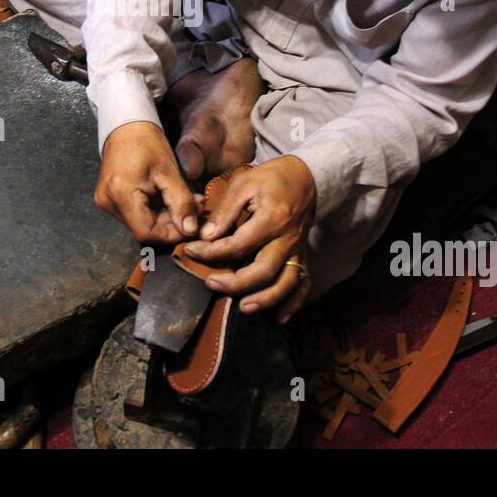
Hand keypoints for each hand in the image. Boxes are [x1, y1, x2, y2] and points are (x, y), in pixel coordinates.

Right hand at [94, 121, 198, 243]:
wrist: (126, 123)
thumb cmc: (147, 141)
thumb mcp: (168, 171)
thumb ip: (181, 202)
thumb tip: (191, 231)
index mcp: (120, 195)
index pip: (147, 233)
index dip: (172, 234)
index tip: (193, 224)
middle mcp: (108, 203)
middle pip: (144, 230)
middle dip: (172, 224)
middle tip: (195, 208)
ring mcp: (105, 202)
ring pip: (140, 224)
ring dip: (165, 218)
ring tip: (185, 201)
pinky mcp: (109, 199)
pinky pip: (134, 214)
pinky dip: (154, 211)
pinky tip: (169, 199)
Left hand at [180, 155, 316, 322]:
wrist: (305, 178)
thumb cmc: (270, 179)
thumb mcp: (244, 183)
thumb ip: (226, 211)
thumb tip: (206, 236)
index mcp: (272, 218)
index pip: (239, 243)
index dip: (212, 251)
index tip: (191, 250)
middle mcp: (287, 238)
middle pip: (264, 270)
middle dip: (236, 283)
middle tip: (211, 283)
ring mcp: (297, 249)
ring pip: (287, 282)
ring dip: (266, 300)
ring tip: (243, 308)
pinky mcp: (303, 255)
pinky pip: (303, 283)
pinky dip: (294, 303)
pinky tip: (280, 317)